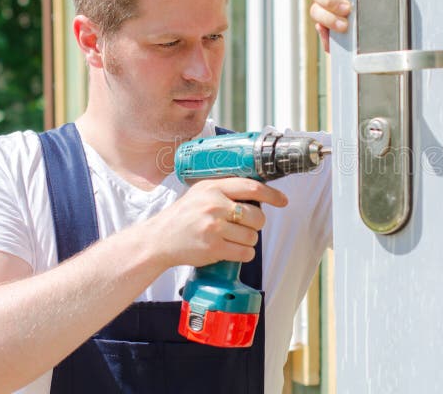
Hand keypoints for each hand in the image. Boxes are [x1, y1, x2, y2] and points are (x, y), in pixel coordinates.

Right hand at [147, 178, 287, 267]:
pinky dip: (244, 253)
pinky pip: (245, 252)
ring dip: (248, 241)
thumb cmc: (183, 216)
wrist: (159, 239)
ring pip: (252, 236)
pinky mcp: (213, 247)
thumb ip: (225, 190)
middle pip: (257, 216)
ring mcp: (214, 227)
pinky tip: (232, 250)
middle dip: (256, 224)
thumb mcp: (201, 193)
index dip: (272, 194)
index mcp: (213, 188)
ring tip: (231, 239)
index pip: (252, 188)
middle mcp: (214, 205)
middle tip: (244, 226)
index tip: (282, 200)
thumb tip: (259, 193)